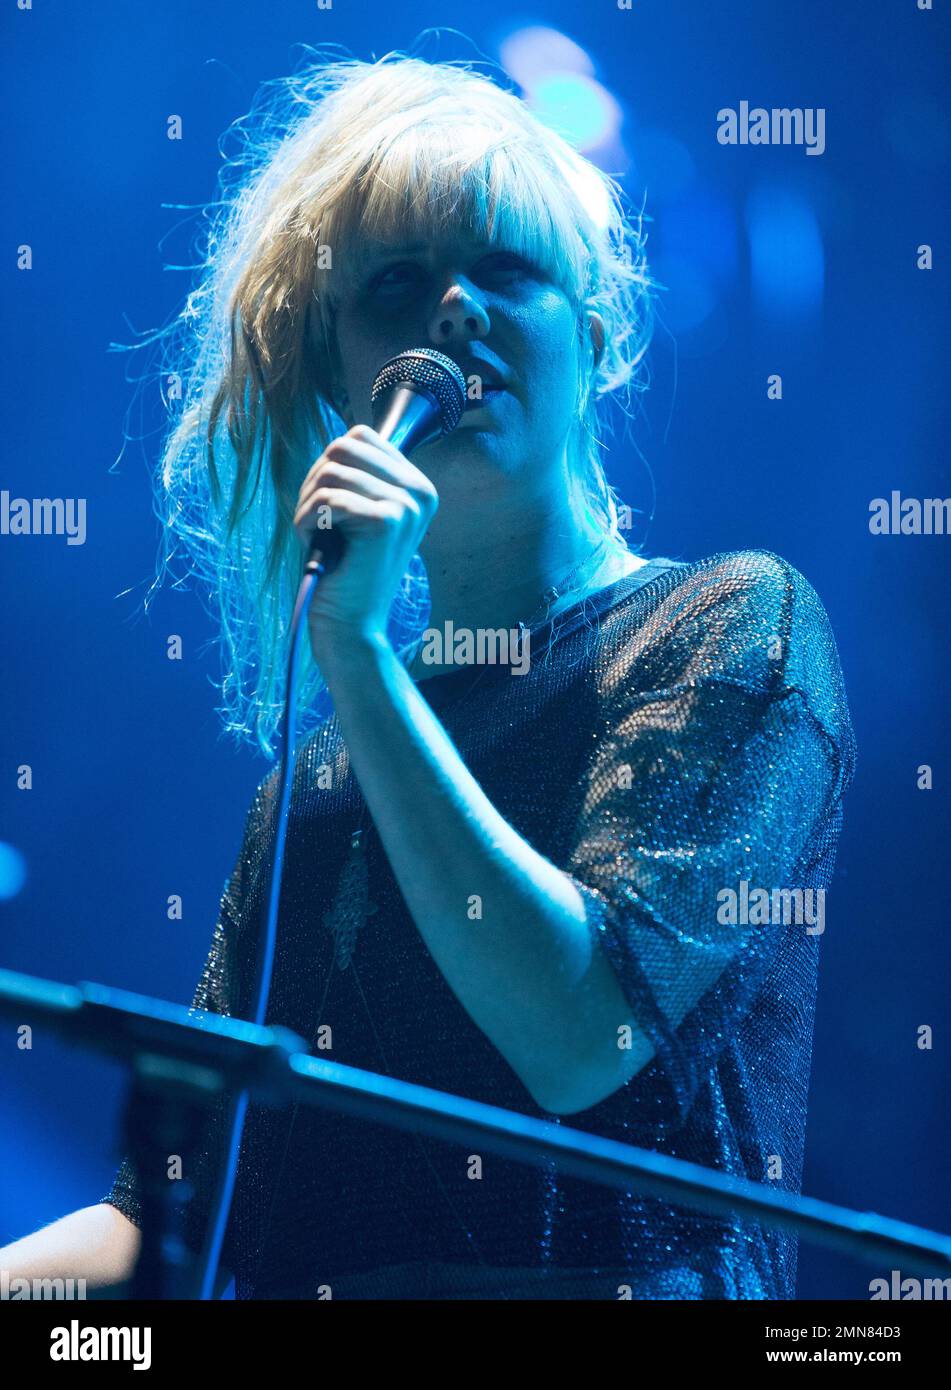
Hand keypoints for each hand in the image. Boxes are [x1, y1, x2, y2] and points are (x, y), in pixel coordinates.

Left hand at [293, 424, 438, 666]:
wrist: (350, 624)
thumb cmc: (344, 568)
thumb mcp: (357, 512)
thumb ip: (358, 474)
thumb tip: (344, 437)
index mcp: (418, 485)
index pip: (360, 435)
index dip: (330, 466)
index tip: (331, 508)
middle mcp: (421, 492)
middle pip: (343, 446)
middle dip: (315, 482)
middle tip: (318, 522)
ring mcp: (408, 506)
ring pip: (331, 470)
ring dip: (309, 505)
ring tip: (319, 537)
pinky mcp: (388, 522)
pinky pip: (328, 498)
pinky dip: (307, 521)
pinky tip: (317, 546)